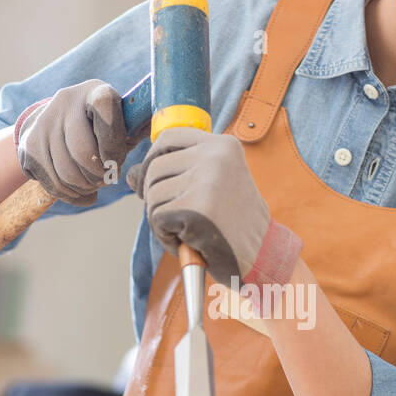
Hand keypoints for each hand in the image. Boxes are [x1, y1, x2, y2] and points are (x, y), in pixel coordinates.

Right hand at [15, 79, 145, 205]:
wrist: (56, 119)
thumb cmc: (104, 126)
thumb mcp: (123, 120)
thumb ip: (139, 127)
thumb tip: (165, 125)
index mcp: (96, 91)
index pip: (105, 107)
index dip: (113, 142)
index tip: (117, 159)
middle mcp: (66, 100)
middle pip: (83, 153)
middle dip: (100, 175)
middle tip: (107, 177)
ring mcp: (44, 122)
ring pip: (68, 174)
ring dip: (87, 187)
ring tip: (95, 183)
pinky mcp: (29, 145)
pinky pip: (53, 183)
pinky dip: (71, 195)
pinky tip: (81, 191)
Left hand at [126, 127, 302, 289]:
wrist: (265, 258)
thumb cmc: (237, 225)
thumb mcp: (213, 187)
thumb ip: (177, 175)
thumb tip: (130, 176)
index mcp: (223, 145)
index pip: (169, 137)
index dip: (153, 159)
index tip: (155, 183)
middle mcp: (215, 156)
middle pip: (155, 167)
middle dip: (155, 197)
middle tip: (174, 219)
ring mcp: (206, 181)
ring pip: (152, 194)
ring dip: (160, 219)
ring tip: (185, 233)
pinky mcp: (196, 209)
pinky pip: (157, 217)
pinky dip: (165, 236)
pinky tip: (187, 243)